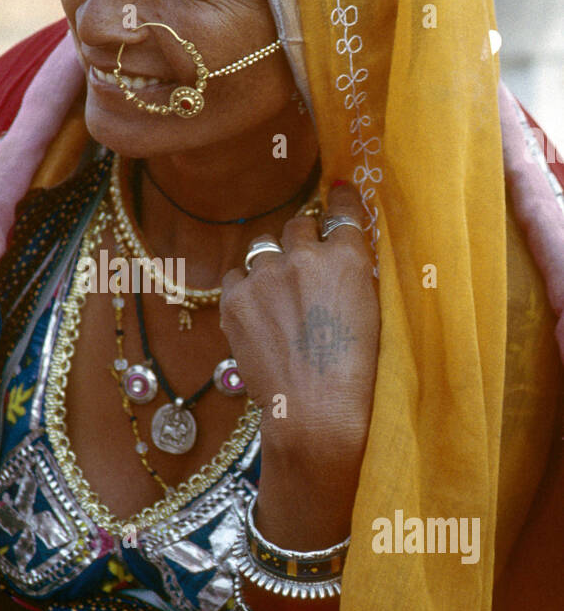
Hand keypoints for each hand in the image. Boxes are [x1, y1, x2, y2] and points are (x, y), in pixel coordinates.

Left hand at [220, 183, 379, 545]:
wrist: (316, 414)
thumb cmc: (359, 374)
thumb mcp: (376, 312)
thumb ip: (357, 274)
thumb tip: (344, 248)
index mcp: (348, 256)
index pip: (341, 209)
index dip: (339, 202)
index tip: (336, 196)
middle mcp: (304, 256)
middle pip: (298, 226)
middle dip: (302, 241)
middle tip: (305, 266)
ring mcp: (265, 275)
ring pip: (263, 249)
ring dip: (271, 265)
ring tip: (279, 298)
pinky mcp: (235, 299)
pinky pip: (236, 276)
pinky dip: (245, 288)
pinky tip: (258, 313)